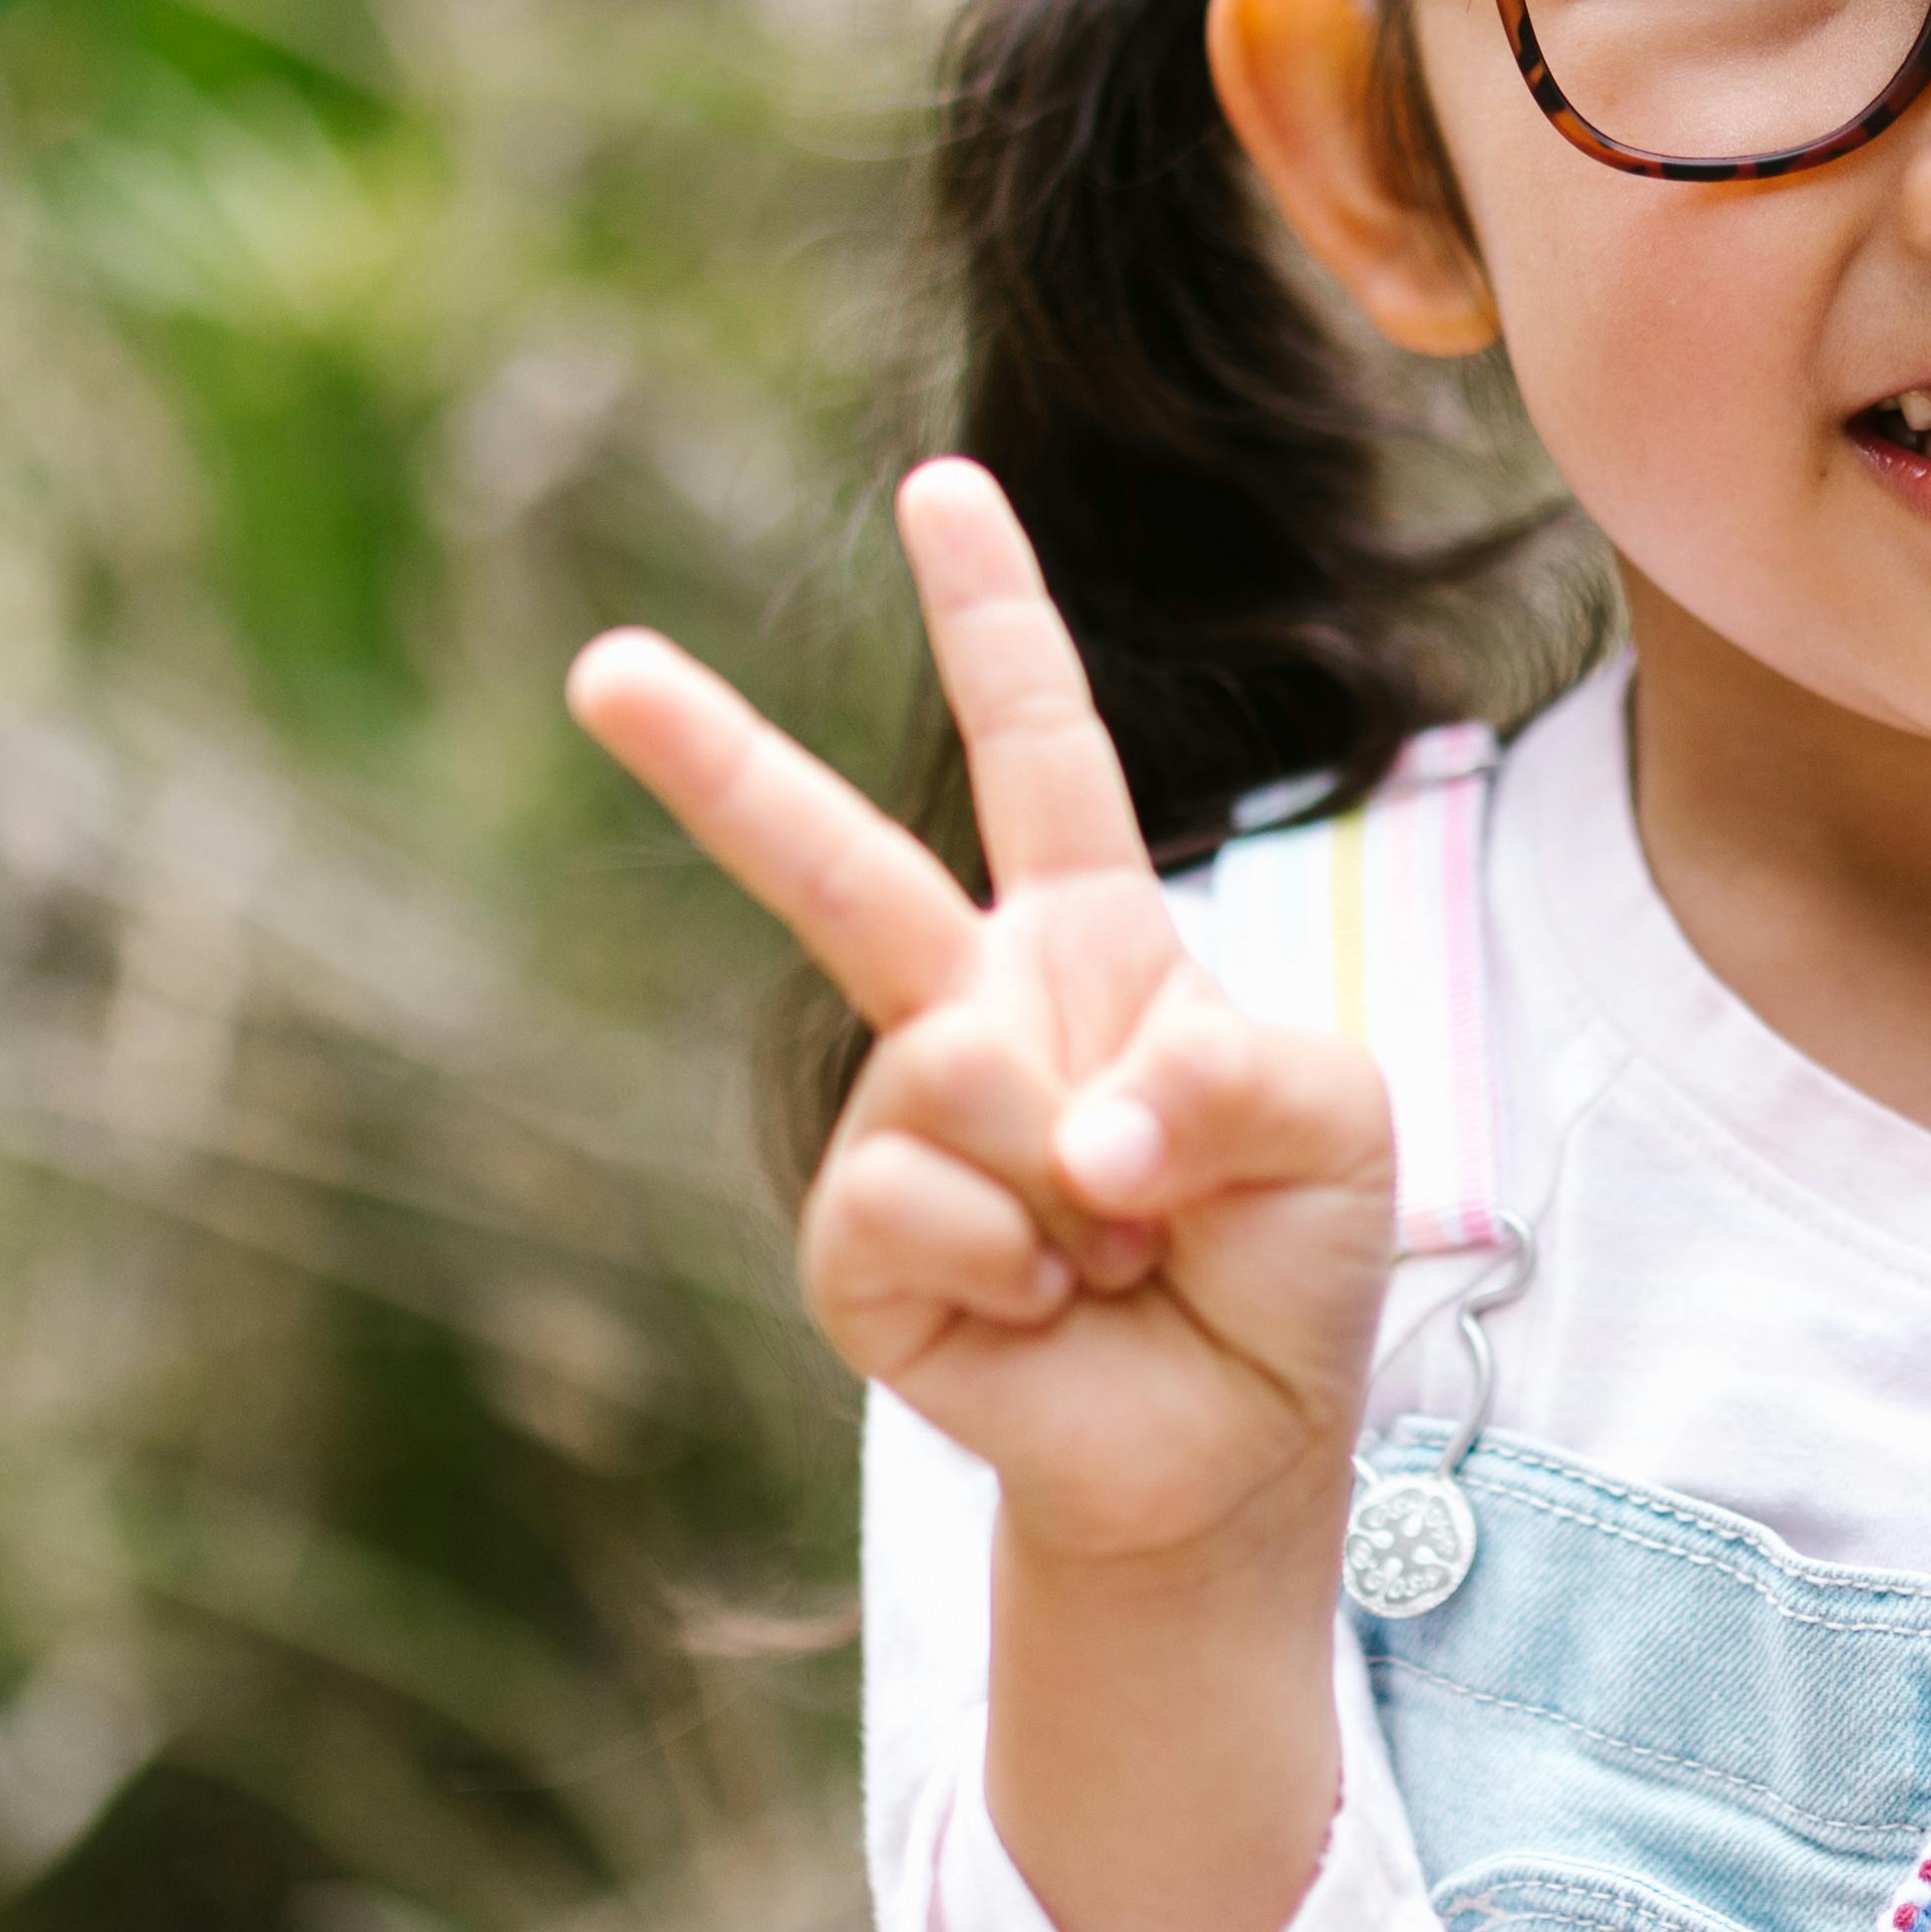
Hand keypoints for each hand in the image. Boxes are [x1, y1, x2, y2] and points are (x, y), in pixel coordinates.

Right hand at [569, 458, 1392, 1931]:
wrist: (1233, 1445)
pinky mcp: (855, 1252)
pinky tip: (1047, 1310)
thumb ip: (1231, 1071)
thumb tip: (1064, 1136)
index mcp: (1087, 946)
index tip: (937, 486)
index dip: (992, 618)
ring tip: (1116, 1248)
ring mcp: (900, 1130)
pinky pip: (921, 1203)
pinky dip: (1018, 1264)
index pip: (1038, 751)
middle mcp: (971, 1016)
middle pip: (830, 866)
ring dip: (1076, 1177)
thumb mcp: (1334, 1123)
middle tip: (596, 664)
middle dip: (711, 761)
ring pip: (951, 1075)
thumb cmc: (1284, 1263)